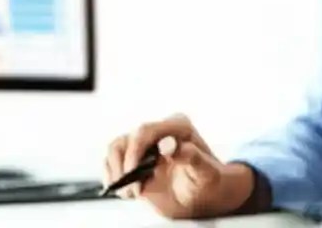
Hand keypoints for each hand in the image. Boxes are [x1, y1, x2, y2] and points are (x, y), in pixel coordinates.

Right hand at [103, 113, 254, 218]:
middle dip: (124, 166)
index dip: (135, 151)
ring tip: (130, 193)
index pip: (145, 131)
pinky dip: (113, 177)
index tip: (133, 173)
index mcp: (177, 127)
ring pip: (116, 149)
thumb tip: (168, 146)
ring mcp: (145, 146)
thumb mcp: (206, 172)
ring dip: (116, 172)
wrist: (204, 195)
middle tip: (135, 191)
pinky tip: (126, 191)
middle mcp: (158, 132)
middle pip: (127, 140)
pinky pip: (113, 161)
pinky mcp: (134, 159)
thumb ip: (192, 157)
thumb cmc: (208, 181)